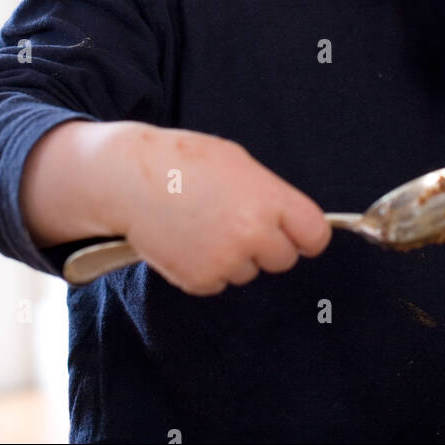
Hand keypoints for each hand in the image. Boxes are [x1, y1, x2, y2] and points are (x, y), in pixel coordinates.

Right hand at [113, 126, 331, 295]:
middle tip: (238, 222)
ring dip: (235, 256)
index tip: (297, 234)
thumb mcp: (239, 164)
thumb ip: (270, 195)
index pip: (315, 235)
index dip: (306, 235)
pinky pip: (219, 282)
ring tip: (205, 224)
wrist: (130, 180)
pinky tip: (189, 240)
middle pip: (284, 258)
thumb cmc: (184, 163)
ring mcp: (226, 261)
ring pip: (249, 272)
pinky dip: (208, 268)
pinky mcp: (200, 281)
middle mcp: (253, 234)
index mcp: (269, 201)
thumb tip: (291, 221)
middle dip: (268, 245)